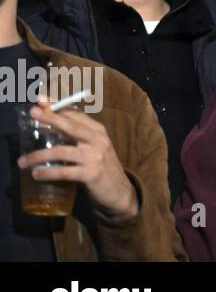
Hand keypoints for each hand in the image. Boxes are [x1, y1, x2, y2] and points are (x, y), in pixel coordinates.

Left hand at [18, 99, 137, 221]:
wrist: (119, 191)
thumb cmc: (102, 167)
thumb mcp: (94, 147)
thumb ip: (76, 137)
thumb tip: (46, 127)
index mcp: (98, 131)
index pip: (76, 114)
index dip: (57, 107)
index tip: (41, 100)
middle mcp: (98, 140)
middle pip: (71, 126)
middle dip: (51, 118)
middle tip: (33, 112)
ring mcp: (95, 157)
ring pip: (61, 152)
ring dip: (38, 155)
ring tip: (22, 162)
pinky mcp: (91, 174)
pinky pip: (64, 172)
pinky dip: (48, 172)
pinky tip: (36, 174)